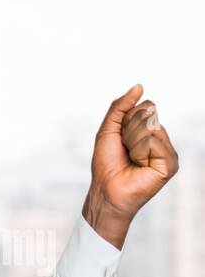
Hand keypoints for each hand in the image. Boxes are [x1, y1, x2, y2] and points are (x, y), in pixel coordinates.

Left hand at [84, 84, 178, 248]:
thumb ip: (120, 106)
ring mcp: (167, 151)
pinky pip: (154, 143)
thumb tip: (139, 86)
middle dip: (129, 131)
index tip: (120, 139)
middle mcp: (161, 138)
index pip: (145, 107)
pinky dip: (140, 153)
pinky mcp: (171, 163)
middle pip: (149, 115)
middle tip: (125, 151)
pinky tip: (139, 165)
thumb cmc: (106, 163)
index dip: (126, 120)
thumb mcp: (108, 129)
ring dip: (133, 143)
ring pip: (151, 128)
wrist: (106, 190)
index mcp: (149, 129)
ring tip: (131, 159)